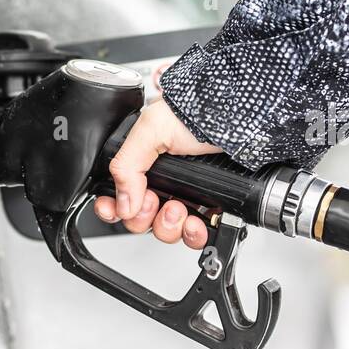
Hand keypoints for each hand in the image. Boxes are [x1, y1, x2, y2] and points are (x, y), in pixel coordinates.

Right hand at [94, 99, 223, 250]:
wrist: (236, 117)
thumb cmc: (194, 113)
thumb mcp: (150, 131)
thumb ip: (126, 166)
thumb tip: (123, 204)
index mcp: (140, 164)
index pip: (115, 195)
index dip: (111, 208)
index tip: (117, 211)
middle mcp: (160, 182)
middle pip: (138, 220)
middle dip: (145, 217)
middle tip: (156, 201)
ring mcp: (183, 196)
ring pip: (164, 231)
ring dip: (169, 227)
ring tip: (180, 209)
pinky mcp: (207, 207)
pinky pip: (193, 235)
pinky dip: (193, 236)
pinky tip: (196, 224)